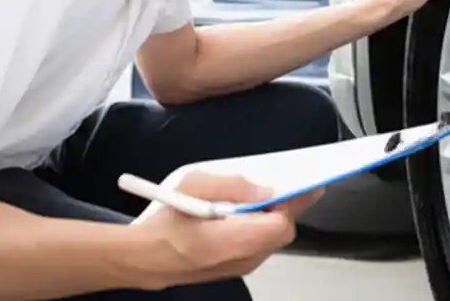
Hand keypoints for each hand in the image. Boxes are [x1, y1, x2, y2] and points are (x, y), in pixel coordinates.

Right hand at [132, 171, 321, 289]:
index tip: (307, 182)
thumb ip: (233, 184)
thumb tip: (266, 190)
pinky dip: (261, 227)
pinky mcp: (232, 268)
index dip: (296, 201)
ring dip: (274, 217)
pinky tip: (249, 212)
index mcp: (235, 239)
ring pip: (271, 240)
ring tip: (267, 195)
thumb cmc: (165, 219)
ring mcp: (239, 267)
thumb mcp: (193, 185)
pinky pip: (258, 246)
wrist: (142, 257)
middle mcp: (243, 258)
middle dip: (288, 207)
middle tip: (287, 184)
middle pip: (282, 232)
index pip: (282, 222)